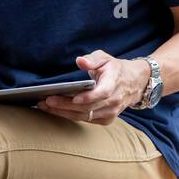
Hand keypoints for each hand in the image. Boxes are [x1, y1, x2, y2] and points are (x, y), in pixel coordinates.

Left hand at [35, 51, 149, 125]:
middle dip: (66, 105)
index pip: (103, 93)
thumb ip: (93, 59)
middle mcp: (114, 100)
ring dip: (64, 112)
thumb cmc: (114, 69)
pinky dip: (70, 116)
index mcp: (114, 82)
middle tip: (47, 100)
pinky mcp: (106, 119)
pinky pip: (86, 120)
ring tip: (45, 106)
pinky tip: (56, 110)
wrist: (133, 83)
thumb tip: (80, 61)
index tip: (74, 97)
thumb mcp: (105, 58)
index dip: (89, 97)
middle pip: (88, 107)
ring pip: (85, 116)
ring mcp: (111, 112)